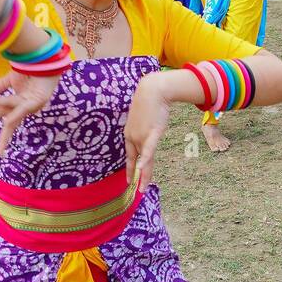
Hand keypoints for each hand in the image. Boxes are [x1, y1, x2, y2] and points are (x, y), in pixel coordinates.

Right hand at [0, 71, 62, 156]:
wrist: (45, 63)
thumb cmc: (31, 72)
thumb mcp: (8, 80)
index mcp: (13, 103)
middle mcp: (19, 106)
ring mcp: (28, 105)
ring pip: (6, 107)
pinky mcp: (36, 102)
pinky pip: (23, 108)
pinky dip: (15, 115)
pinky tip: (7, 121)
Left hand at [123, 72, 173, 190]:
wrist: (153, 90)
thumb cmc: (149, 101)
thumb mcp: (145, 117)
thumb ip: (145, 126)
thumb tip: (149, 129)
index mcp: (129, 134)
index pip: (130, 155)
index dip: (129, 168)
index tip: (129, 180)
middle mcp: (133, 137)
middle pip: (137, 160)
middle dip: (137, 177)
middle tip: (138, 191)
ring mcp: (142, 136)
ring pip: (144, 160)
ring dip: (144, 175)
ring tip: (143, 188)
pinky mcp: (152, 133)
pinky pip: (149, 150)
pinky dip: (145, 160)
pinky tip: (141, 169)